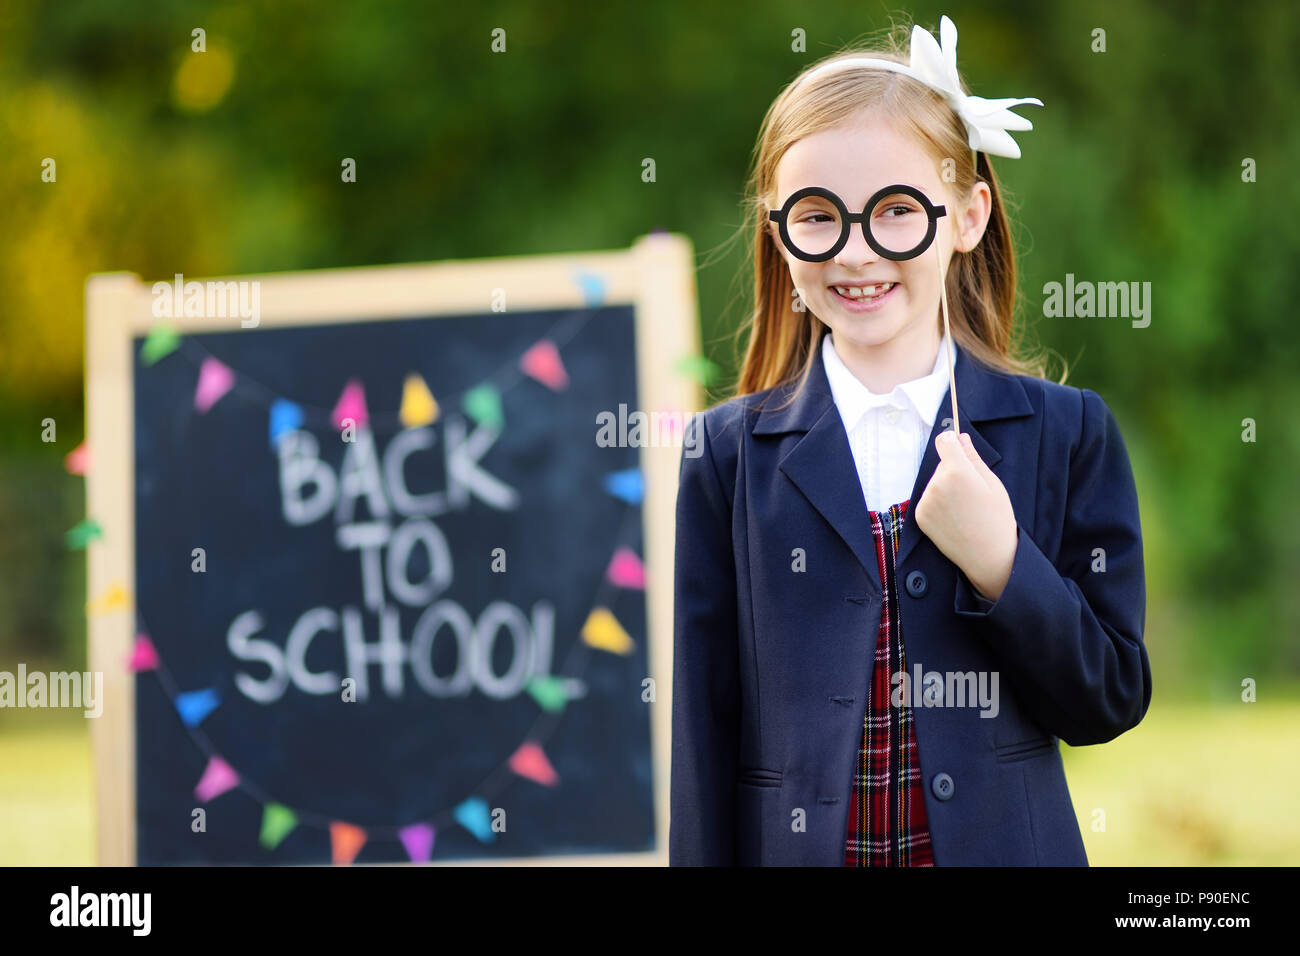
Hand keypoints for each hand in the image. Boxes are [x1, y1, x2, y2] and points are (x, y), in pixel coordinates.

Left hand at [912, 431, 1018, 601]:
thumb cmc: (996, 518)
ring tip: (964, 507)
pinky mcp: (919, 515)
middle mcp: (936, 484)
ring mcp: (926, 501)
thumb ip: (973, 457)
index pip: (944, 440)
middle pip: (942, 464)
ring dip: (945, 488)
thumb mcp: (992, 483)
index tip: (958, 447)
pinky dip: (938, 503)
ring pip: (934, 482)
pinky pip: (928, 498)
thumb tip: (960, 436)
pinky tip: (954, 517)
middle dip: (954, 470)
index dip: (952, 441)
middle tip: (973, 492)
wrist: (988, 555)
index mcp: (957, 472)